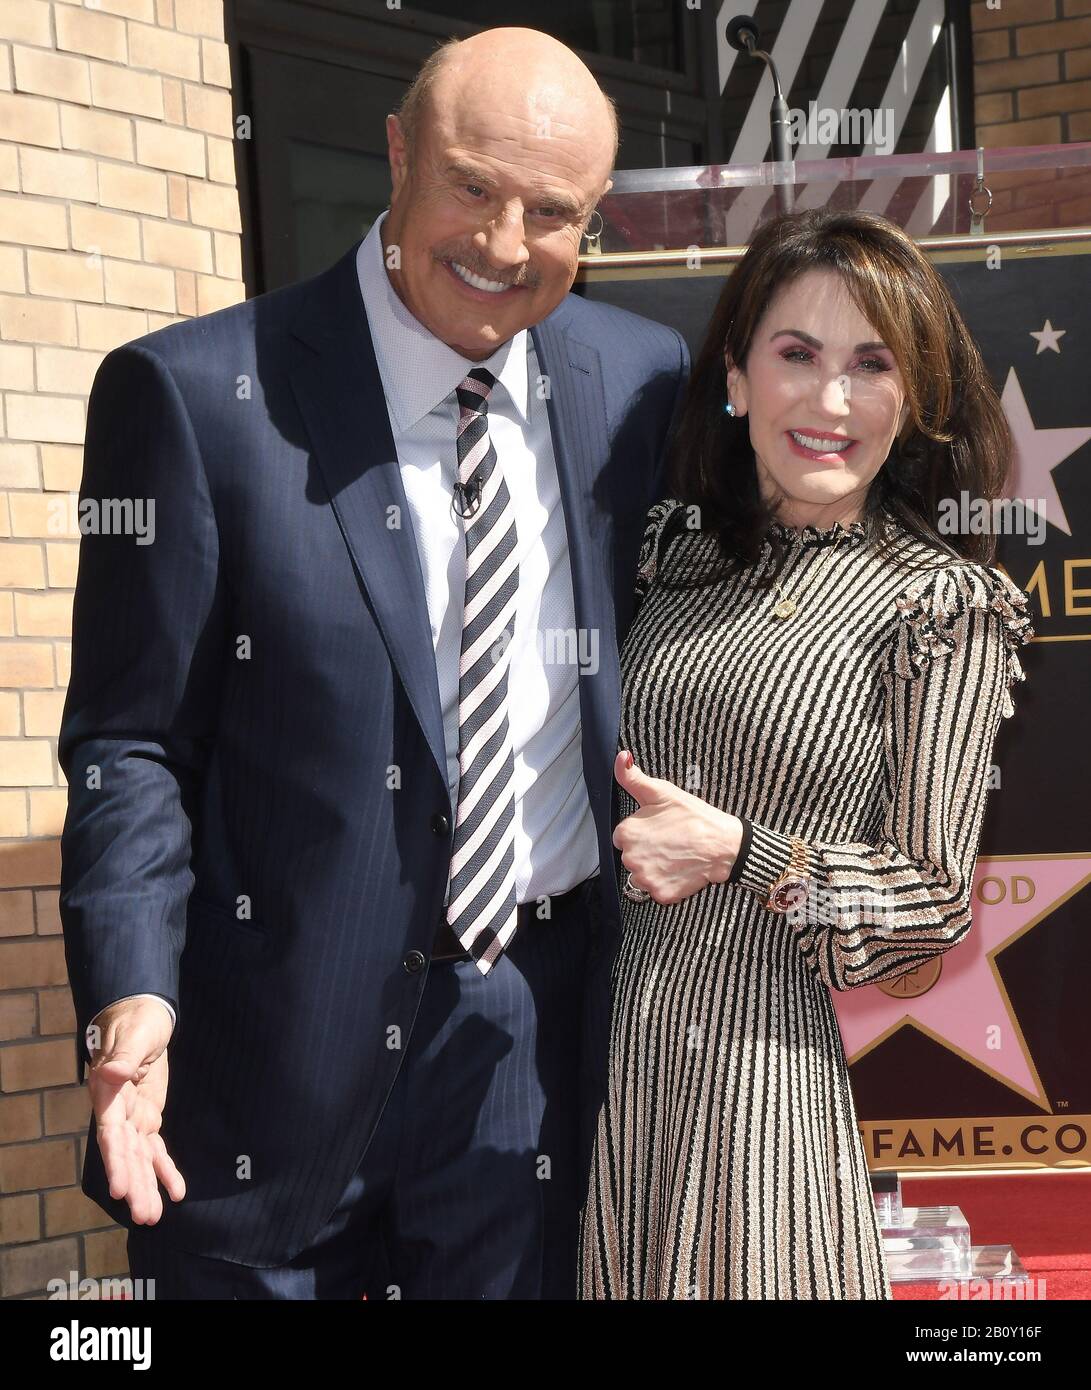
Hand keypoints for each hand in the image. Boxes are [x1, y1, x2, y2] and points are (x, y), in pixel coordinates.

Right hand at [86, 999, 184, 1223]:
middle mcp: (116, 1110)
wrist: (143, 1014)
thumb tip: (111, 1073)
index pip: (111, 1134)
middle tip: (144, 1216)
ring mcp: (132, 1116)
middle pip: (125, 1154)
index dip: (115, 1162)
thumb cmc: (136, 1021)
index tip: (120, 1190)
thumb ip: (124, 1057)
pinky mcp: (147, 1116)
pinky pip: (155, 1148)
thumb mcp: (134, 1035)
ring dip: (147, 1186)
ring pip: (139, 1158)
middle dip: (134, 1186)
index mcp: (108, 1092)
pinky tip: (176, 1192)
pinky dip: (165, 1170)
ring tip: (152, 1217)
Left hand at [613, 750, 744, 904]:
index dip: (641, 832)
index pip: (623, 836)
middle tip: (669, 841)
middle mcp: (630, 859)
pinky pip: (657, 890)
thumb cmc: (693, 817)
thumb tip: (620, 758)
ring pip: (642, 875)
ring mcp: (646, 879)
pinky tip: (680, 870)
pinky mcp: (661, 895)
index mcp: (626, 833)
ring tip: (674, 856)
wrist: (723, 844)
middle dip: (646, 850)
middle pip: (631, 856)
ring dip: (654, 868)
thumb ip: (632, 777)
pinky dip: (666, 883)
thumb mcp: (662, 792)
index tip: (658, 829)